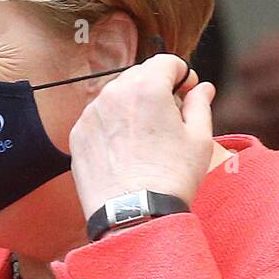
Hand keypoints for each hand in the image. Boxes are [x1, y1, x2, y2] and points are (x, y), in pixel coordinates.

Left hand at [69, 54, 215, 217]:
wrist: (133, 216)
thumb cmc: (171, 178)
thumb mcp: (199, 139)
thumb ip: (199, 104)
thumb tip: (201, 88)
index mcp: (147, 86)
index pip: (166, 61)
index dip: (182, 74)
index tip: (187, 92)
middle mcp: (113, 93)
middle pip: (139, 76)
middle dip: (156, 89)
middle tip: (168, 118)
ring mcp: (91, 114)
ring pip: (116, 97)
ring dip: (132, 107)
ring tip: (145, 139)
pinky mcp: (77, 136)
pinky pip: (99, 119)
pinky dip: (112, 126)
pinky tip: (125, 151)